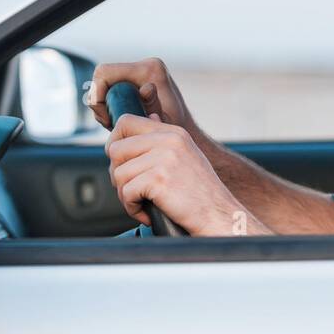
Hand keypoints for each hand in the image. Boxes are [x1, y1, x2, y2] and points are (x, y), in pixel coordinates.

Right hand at [88, 58, 216, 157]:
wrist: (184, 133)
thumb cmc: (175, 130)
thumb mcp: (163, 121)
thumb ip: (153, 105)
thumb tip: (146, 89)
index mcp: (150, 69)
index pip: (105, 72)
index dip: (97, 95)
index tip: (107, 119)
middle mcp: (144, 65)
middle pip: (101, 78)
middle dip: (100, 103)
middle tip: (110, 123)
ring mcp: (140, 72)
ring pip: (104, 85)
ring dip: (104, 106)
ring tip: (116, 124)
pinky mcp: (136, 80)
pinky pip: (111, 89)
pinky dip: (110, 105)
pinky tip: (120, 119)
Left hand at [106, 112, 264, 235]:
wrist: (219, 215)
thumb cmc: (201, 192)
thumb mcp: (186, 155)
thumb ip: (164, 139)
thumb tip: (150, 118)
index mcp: (173, 132)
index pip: (126, 122)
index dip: (114, 142)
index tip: (120, 162)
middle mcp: (168, 140)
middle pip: (115, 149)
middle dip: (117, 174)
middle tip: (132, 190)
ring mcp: (164, 159)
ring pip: (118, 173)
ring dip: (125, 195)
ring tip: (142, 204)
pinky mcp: (159, 180)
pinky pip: (126, 192)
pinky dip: (132, 208)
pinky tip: (146, 213)